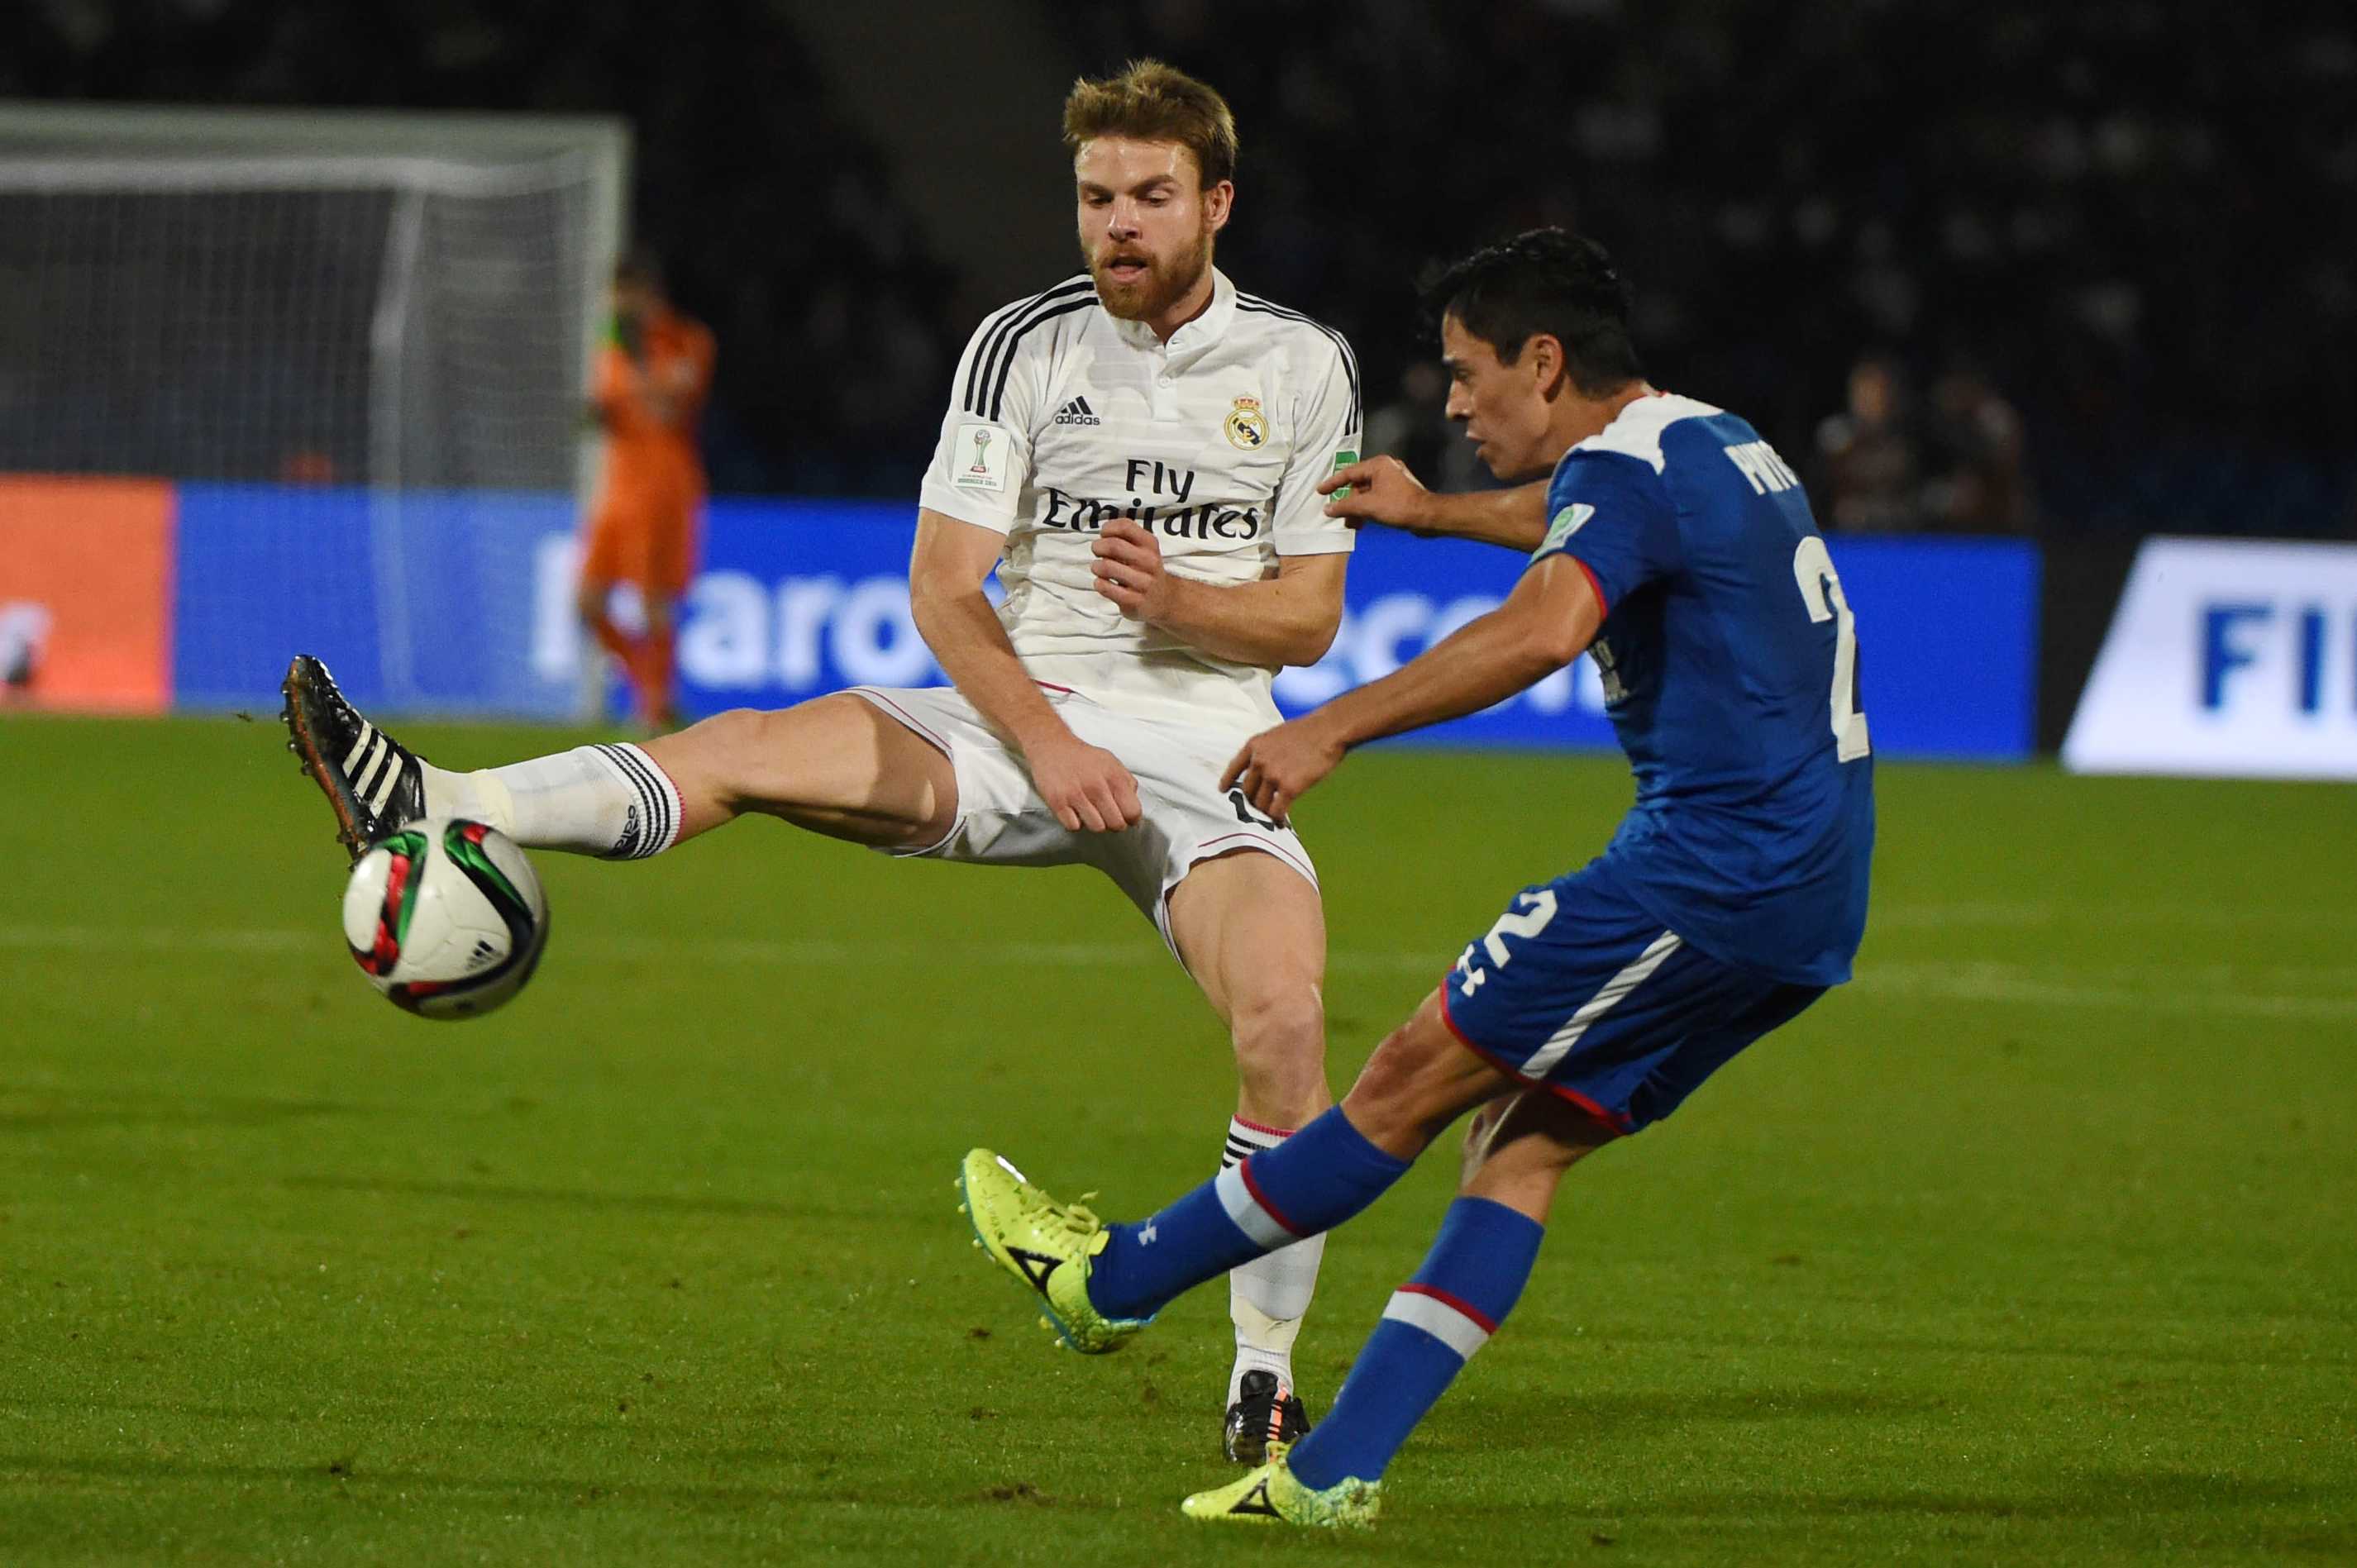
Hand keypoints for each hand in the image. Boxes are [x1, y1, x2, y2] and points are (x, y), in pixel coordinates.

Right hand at [1023, 731, 1143, 832]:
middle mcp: (1096, 786)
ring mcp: (1076, 795)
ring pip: (1097, 828)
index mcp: (1114, 776)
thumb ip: (1127, 782)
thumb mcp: (1112, 762)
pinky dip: (1075, 822)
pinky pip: (1074, 827)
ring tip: (1090, 811)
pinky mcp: (1057, 802)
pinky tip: (1074, 810)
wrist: (1052, 747)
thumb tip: (1133, 805)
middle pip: (1116, 824)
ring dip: (1094, 823)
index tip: (1125, 818)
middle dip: (1114, 824)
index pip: (1133, 811)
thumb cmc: (1083, 757)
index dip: (1131, 819)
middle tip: (1106, 815)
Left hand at [1091, 518, 1174, 618]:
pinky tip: (1103, 583)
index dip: (1108, 529)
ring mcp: (1143, 582)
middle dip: (1098, 547)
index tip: (1104, 535)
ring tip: (1099, 569)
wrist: (1164, 599)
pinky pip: (1105, 587)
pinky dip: (1098, 583)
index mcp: (1150, 544)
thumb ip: (1126, 536)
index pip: (1125, 526)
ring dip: (1096, 566)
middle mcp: (1149, 561)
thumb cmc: (1146, 570)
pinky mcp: (1133, 601)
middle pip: (1113, 545)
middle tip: (1097, 551)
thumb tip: (1104, 530)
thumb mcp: (1144, 548)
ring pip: (1107, 566)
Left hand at [1219, 714, 1347, 821]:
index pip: (1234, 767)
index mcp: (1254, 746)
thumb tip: (1265, 767)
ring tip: (1271, 817)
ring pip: (1260, 803)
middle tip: (1258, 808)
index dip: (1228, 781)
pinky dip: (1277, 818)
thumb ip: (1266, 750)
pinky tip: (1280, 822)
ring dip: (1264, 812)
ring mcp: (1272, 775)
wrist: (1328, 730)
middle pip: (1247, 790)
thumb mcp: (1277, 734)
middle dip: (1251, 801)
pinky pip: (1276, 810)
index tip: (1223, 790)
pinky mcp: (1288, 788)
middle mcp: (1259, 761)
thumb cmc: (1308, 730)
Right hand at [1319, 455, 1435, 533]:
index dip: (1332, 483)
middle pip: (1358, 485)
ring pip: (1367, 493)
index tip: (1320, 491)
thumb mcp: (1367, 506)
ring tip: (1354, 525)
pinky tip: (1365, 522)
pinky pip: (1377, 498)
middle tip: (1342, 517)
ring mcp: (1394, 480)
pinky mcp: (1399, 492)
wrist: (1428, 516)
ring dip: (1358, 509)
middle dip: (1349, 503)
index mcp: (1378, 465)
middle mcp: (1386, 468)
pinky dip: (1369, 509)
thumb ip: (1345, 506)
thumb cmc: (1399, 507)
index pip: (1348, 473)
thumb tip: (1327, 509)